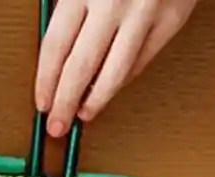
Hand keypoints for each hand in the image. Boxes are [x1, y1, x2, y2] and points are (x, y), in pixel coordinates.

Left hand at [37, 0, 197, 135]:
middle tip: (56, 126)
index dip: (46, 81)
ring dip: (98, 100)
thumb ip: (66, 9)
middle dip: (66, 102)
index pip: (55, 48)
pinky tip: (110, 89)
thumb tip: (52, 60)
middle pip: (82, 67)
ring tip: (84, 115)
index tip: (41, 103)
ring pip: (117, 71)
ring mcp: (146, 14)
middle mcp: (113, 5)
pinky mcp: (173, 19)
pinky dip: (125, 78)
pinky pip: (144, 59)